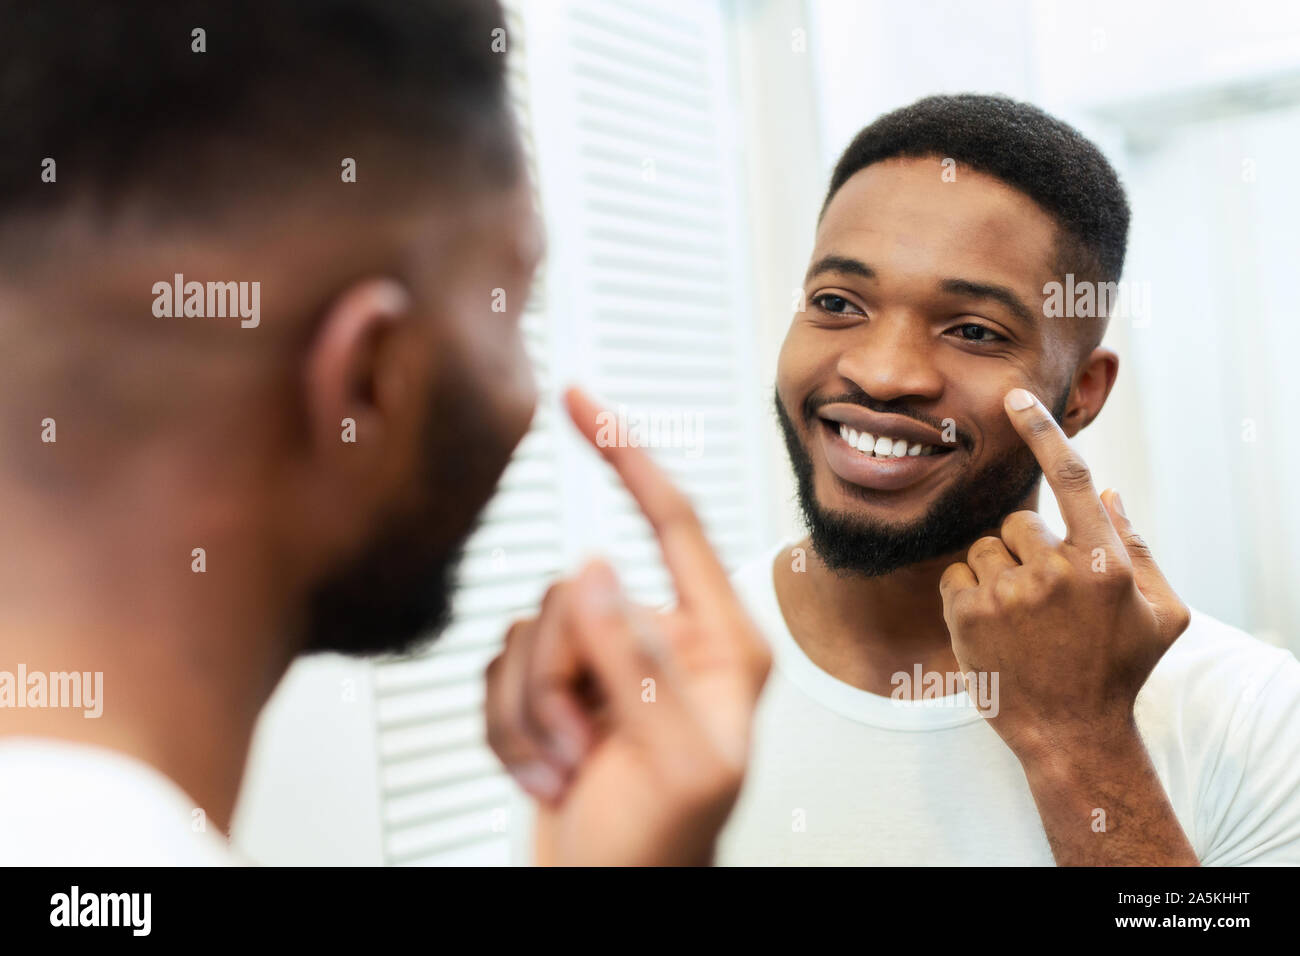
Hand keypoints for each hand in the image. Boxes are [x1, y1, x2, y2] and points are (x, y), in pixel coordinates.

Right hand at [485, 387, 770, 865]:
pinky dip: (510, 728)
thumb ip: (636, 657)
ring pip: (532, 628)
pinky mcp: (560, 686)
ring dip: (534, 710)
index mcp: (723, 643)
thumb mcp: (671, 757)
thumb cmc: (665, 847)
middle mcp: (666, 640)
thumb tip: (595, 566)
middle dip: (562, 674)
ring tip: (571, 764)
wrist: (612, 898)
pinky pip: (503, 668)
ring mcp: (609, 663)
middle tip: (585, 742)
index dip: (628, 457)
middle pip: (578, 589)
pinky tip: (548, 770)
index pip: (676, 523)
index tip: (583, 403)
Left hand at [939, 387, 1190, 764]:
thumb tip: (1106, 492)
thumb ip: (1137, 547)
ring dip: (997, 571)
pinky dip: (968, 594)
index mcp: (1103, 562)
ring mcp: (1008, 594)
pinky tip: (994, 628)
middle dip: (1028, 549)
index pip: (1069, 477)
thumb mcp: (1160, 613)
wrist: (1071, 734)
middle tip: (1045, 598)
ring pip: (985, 547)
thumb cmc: (1119, 670)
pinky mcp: (967, 615)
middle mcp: (1055, 572)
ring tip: (1021, 617)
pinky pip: (957, 575)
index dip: (1040, 431)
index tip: (1015, 398)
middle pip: (1021, 521)